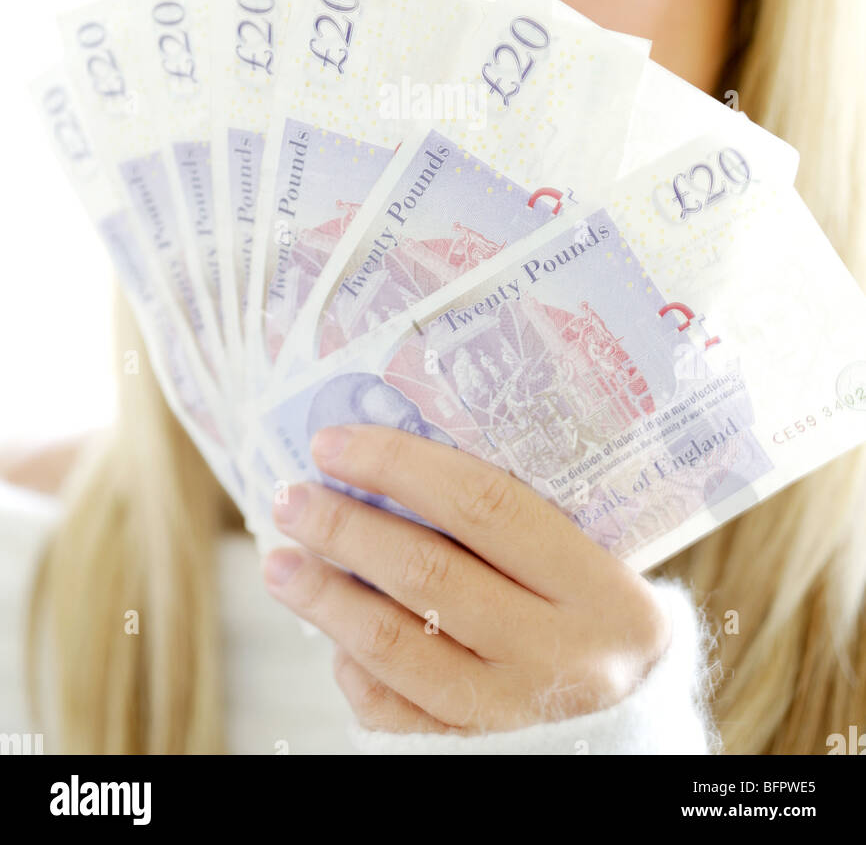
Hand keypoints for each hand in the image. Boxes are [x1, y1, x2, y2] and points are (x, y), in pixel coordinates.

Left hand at [263, 424, 671, 735]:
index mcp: (601, 590)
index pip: (483, 504)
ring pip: (397, 647)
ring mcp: (517, 715)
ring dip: (325, 598)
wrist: (642, 736)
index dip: (398, 466)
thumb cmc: (603, 625)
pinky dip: (354, 672)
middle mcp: (562, 655)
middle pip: (427, 574)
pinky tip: (332, 638)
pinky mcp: (478, 757)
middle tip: (291, 497)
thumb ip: (521, 527)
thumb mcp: (593, 569)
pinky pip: (396, 715)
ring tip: (280, 562)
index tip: (334, 442)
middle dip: (344, 528)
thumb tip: (393, 467)